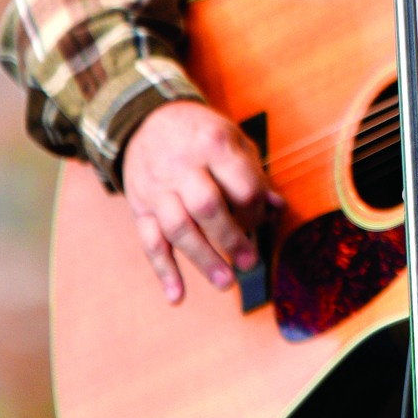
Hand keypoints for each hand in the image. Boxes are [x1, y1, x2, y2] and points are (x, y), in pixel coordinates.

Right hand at [121, 101, 279, 304]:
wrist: (145, 119)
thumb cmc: (200, 135)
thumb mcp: (233, 140)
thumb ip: (255, 175)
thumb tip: (277, 209)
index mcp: (212, 145)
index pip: (241, 185)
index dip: (256, 210)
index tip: (261, 222)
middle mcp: (181, 166)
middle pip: (206, 207)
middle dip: (231, 238)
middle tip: (250, 262)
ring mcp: (157, 188)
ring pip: (177, 228)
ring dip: (202, 259)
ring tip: (226, 283)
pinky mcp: (140, 207)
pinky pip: (150, 242)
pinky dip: (163, 272)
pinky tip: (178, 297)